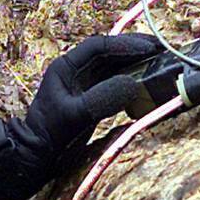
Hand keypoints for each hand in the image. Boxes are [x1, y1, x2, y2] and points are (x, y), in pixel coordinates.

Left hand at [24, 33, 163, 151]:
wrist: (38, 154)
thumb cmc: (49, 133)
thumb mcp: (75, 115)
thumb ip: (101, 98)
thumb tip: (132, 84)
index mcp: (66, 67)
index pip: (98, 46)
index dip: (124, 44)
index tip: (147, 48)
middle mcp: (76, 70)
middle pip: (109, 52)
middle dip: (135, 49)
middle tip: (161, 48)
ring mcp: (85, 84)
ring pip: (114, 66)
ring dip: (136, 63)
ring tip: (160, 61)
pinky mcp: (93, 97)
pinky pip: (115, 82)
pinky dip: (132, 80)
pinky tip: (147, 82)